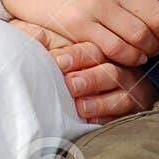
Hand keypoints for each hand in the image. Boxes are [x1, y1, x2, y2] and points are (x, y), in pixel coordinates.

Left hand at [6, 22, 157, 122]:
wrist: (93, 85)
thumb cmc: (67, 63)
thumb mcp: (54, 44)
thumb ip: (41, 39)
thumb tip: (26, 35)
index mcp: (98, 51)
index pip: (91, 51)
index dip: (75, 56)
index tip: (57, 61)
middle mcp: (116, 68)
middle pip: (108, 72)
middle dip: (90, 79)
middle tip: (71, 84)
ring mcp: (126, 91)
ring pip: (119, 96)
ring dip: (100, 103)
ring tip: (81, 107)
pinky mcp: (132, 111)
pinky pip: (124, 117)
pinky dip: (109, 120)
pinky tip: (95, 123)